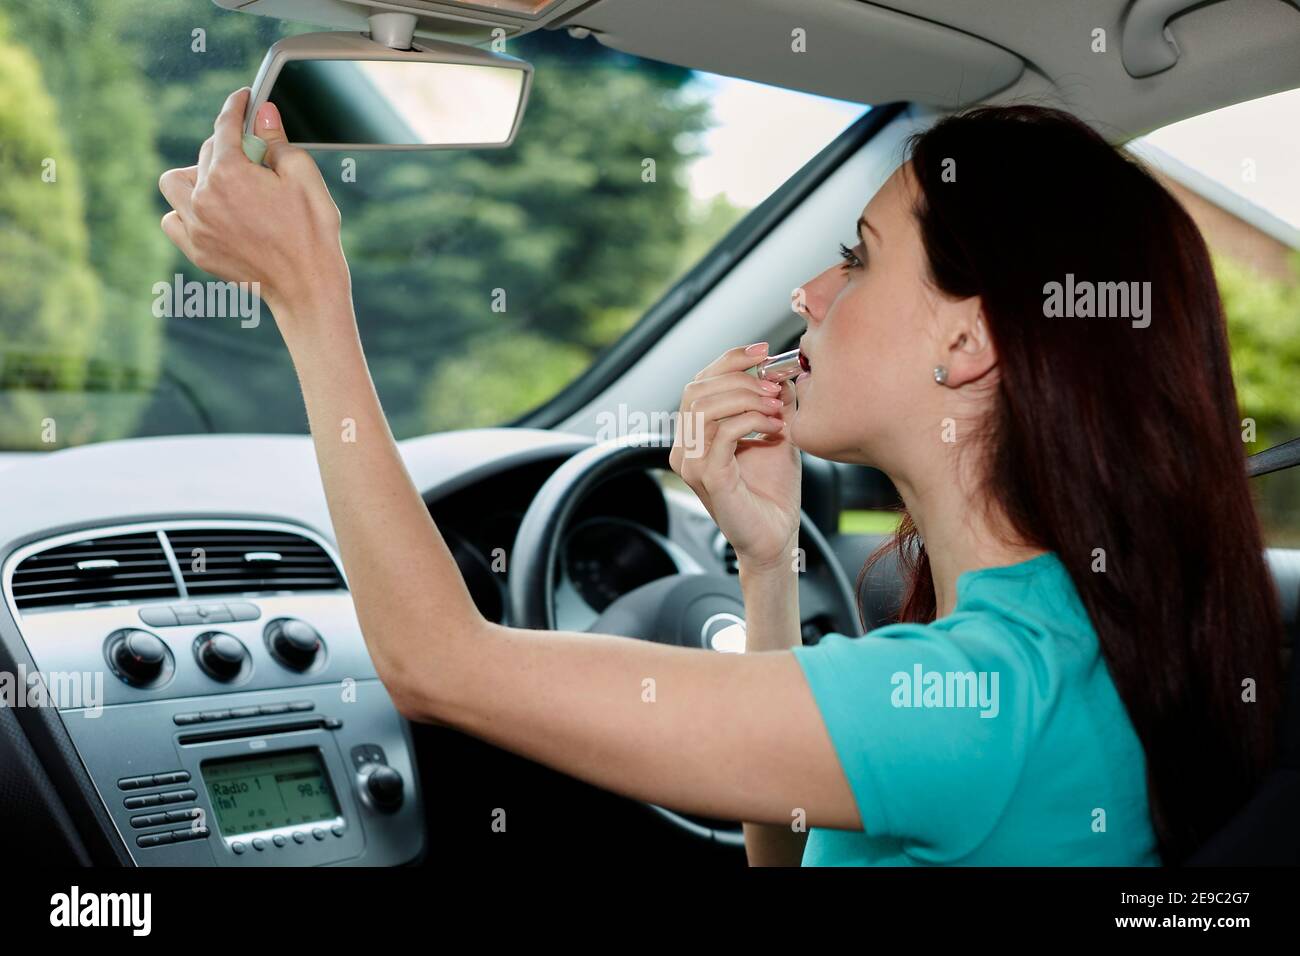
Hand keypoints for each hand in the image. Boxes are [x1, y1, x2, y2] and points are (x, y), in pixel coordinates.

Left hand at [157, 88, 350, 342]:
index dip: (237, 106)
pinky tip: (210, 213)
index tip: (243, 99)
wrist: (307, 288)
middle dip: (230, 147)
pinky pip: (172, 219)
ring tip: (222, 184)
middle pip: (206, 153)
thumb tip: (262, 112)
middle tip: (257, 157)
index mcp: (230, 173)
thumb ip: (276, 140)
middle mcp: (204, 196)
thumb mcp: (303, 177)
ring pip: (174, 183)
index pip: (226, 126)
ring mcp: (196, 226)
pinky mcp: (196, 251)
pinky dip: (185, 211)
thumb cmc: (312, 234)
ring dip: (195, 176)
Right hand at [669, 343, 801, 570]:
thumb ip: (774, 402)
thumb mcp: (776, 434)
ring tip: (777, 407)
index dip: (729, 360)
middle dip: (740, 378)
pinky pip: (722, 434)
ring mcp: (691, 463)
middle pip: (697, 389)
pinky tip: (775, 427)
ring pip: (705, 407)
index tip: (763, 351)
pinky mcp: (707, 478)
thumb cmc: (773, 491)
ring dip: (747, 398)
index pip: (700, 382)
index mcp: (695, 434)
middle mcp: (684, 447)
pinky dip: (752, 421)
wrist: (776, 535)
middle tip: (775, 386)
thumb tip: (781, 369)